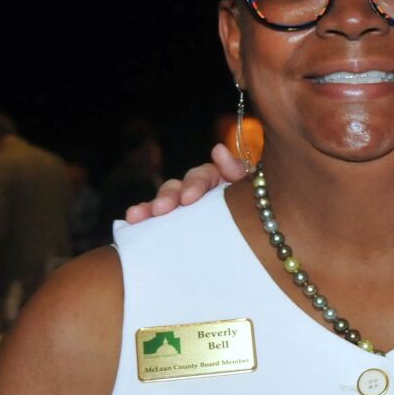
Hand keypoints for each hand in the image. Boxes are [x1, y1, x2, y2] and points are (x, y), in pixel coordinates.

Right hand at [123, 144, 248, 222]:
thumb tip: (217, 149)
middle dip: (169, 197)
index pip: (203, 177)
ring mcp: (187, 209)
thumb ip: (237, 171)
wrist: (261, 245)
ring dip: (151, 206)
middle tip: (163, 209)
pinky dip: (144, 217)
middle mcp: (200, 192)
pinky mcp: (176, 225)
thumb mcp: (253, 190)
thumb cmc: (259, 214)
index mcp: (220, 182)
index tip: (189, 199)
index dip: (195, 185)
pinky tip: (132, 220)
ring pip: (165, 202)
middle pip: (178, 187)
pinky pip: (157, 219)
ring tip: (138, 215)